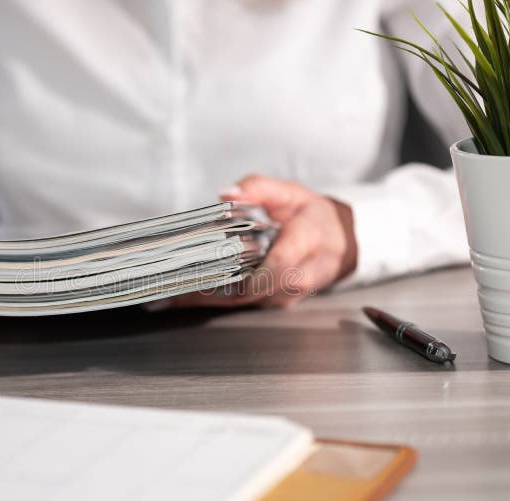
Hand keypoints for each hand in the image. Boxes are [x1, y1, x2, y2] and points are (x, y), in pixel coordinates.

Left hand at [161, 174, 357, 309]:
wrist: (339, 242)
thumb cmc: (310, 216)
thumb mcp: (288, 191)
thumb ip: (257, 188)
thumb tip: (226, 194)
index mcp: (307, 242)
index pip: (278, 265)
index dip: (244, 276)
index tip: (211, 278)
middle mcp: (300, 276)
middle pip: (252, 291)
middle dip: (211, 293)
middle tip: (170, 290)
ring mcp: (289, 294)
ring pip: (246, 301)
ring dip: (209, 299)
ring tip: (170, 294)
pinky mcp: (278, 302)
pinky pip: (246, 303)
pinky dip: (217, 300)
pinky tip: (188, 296)